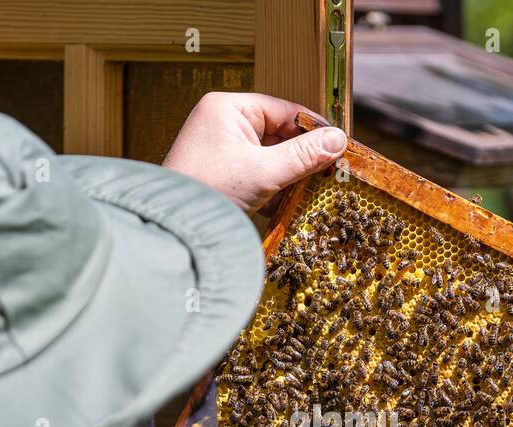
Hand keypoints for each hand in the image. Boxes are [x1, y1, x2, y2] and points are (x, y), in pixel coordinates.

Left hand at [162, 92, 347, 212]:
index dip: (313, 129)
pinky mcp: (222, 176)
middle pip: (278, 135)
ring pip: (269, 158)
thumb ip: (303, 155)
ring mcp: (221, 151)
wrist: (173, 232)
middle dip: (301, 157)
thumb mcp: (264, 171)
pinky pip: (256, 175)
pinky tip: (284, 205)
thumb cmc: (207, 192)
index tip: (338, 147)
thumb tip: (338, 140)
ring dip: (288, 177)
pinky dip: (272, 189)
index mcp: (228, 109)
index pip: (284, 110)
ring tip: (309, 192)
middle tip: (329, 173)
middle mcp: (223, 124)